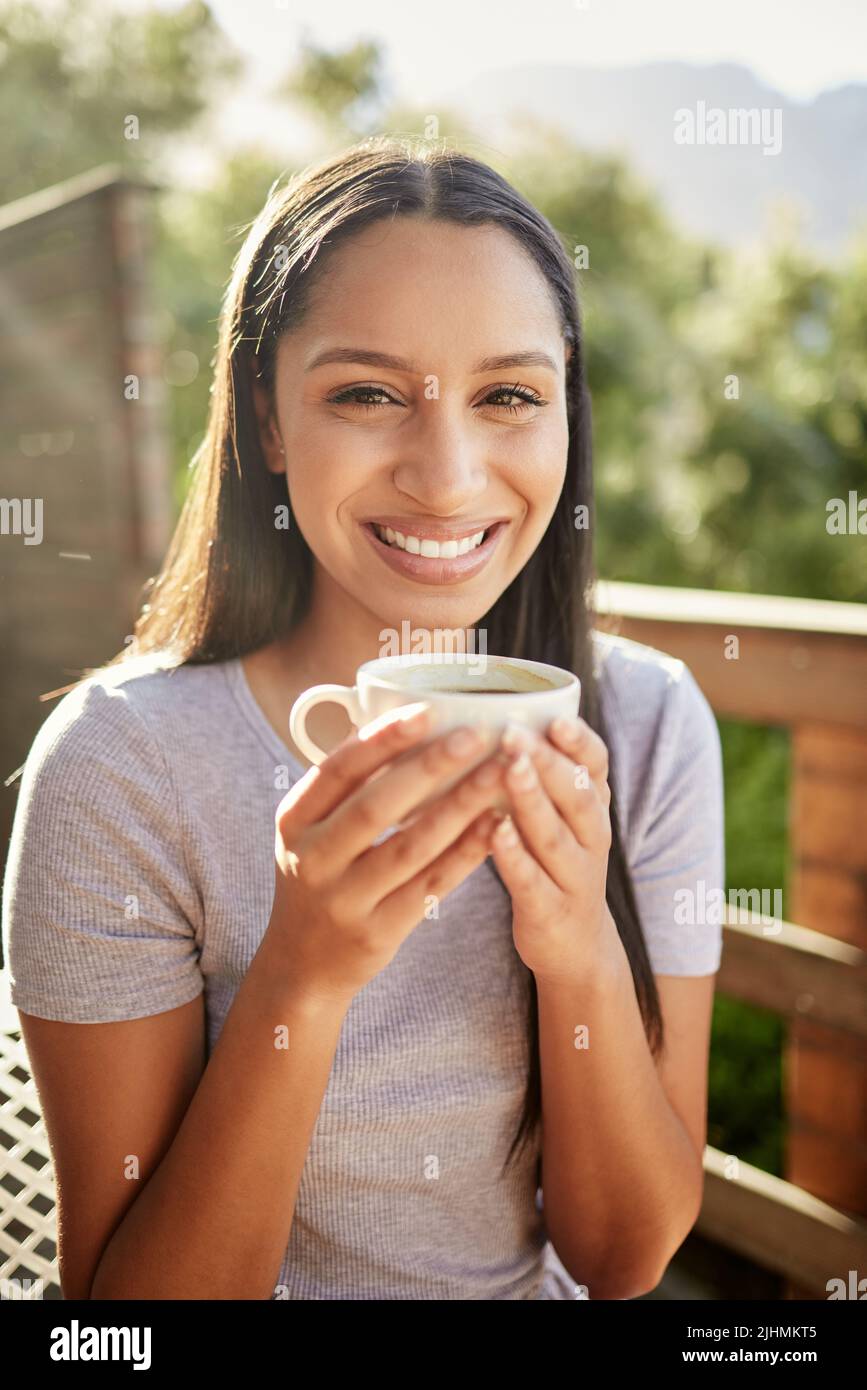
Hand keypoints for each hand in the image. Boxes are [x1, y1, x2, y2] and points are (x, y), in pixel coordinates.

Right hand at [269, 705, 506, 1005]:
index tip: (428, 710)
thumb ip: (344, 784)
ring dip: (460, 806)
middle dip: (430, 767)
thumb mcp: (310, 830)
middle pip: (376, 806)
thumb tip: (394, 713)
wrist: (302, 964)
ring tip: (500, 774)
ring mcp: (344, 900)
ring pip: (410, 847)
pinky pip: (431, 886)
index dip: (383, 738)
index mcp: (294, 820)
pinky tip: (496, 825)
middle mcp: (313, 859)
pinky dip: (466, 854)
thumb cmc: (320, 877)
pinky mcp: (378, 932)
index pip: (339, 769)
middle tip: (478, 736)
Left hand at [488, 716, 616, 984]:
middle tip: (514, 733)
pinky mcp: (550, 912)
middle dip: (547, 762)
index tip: (555, 717)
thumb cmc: (551, 862)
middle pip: (575, 795)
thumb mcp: (558, 816)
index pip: (596, 766)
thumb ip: (539, 773)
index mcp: (593, 807)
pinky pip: (532, 882)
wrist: (576, 946)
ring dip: (532, 801)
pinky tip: (494, 832)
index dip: (578, 742)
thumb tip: (488, 711)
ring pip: (556, 835)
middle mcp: (592, 838)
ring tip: (510, 771)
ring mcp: (575, 877)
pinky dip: (515, 857)